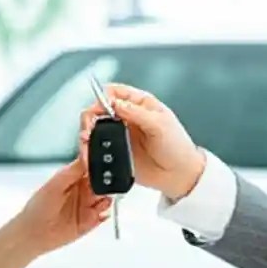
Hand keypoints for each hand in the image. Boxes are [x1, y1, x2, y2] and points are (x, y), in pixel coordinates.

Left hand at [14, 160, 112, 254]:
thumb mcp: (55, 184)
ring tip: (99, 201)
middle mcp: (84, 190)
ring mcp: (88, 205)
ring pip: (107, 197)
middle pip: (104, 181)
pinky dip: (105, 213)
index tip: (106, 164)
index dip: (101, 164)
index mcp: (75, 177)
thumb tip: (87, 154)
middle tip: (103, 185)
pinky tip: (97, 213)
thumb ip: (73, 171)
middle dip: (107, 182)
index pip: (93, 166)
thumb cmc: (39, 207)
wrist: (34, 233)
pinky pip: (105, 214)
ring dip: (106, 197)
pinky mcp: (91, 221)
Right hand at [80, 83, 205, 200]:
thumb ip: (137, 113)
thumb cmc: (177, 147)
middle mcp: (128, 117)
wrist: (179, 176)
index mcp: (140, 104)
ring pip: (95, 127)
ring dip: (87, 132)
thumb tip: (116, 103)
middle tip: (90, 126)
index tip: (100, 108)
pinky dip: (90, 149)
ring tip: (87, 139)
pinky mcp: (116, 151)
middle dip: (90, 115)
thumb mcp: (160, 125)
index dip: (104, 97)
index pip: (115, 92)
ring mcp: (121, 134)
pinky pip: (97, 147)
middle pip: (99, 108)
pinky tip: (90, 152)